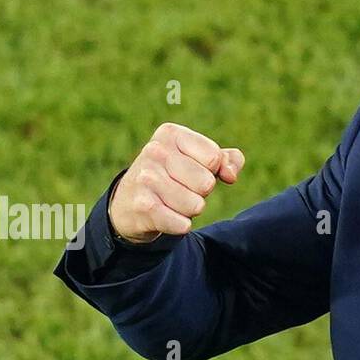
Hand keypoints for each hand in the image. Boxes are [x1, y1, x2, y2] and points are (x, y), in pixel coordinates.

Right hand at [108, 122, 244, 242]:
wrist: (129, 204)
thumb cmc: (173, 176)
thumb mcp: (199, 160)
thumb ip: (227, 160)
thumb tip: (230, 175)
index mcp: (171, 134)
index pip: (214, 158)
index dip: (212, 171)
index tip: (194, 171)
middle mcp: (155, 151)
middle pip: (207, 183)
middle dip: (200, 192)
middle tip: (181, 188)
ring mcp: (146, 178)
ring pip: (197, 206)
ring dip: (190, 210)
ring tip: (171, 201)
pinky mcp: (143, 207)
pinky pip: (182, 224)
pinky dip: (181, 225)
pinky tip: (166, 216)